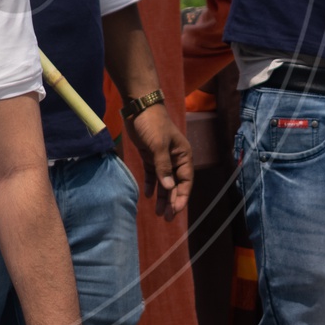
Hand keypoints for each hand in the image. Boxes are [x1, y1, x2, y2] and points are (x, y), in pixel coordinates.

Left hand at [123, 102, 192, 219]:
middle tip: (167, 218)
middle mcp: (175, 159)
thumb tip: (169, 188)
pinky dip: (151, 185)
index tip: (176, 210)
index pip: (186, 181)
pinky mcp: (150, 156)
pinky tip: (148, 196)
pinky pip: (153, 174)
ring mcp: (163, 158)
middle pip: (175, 185)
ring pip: (164, 182)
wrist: (138, 107)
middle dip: (172, 201)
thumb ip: (163, 167)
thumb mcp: (158, 145)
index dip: (182, 197)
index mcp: (184, 156)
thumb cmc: (152, 124)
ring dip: (162, 197)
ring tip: (158, 213)